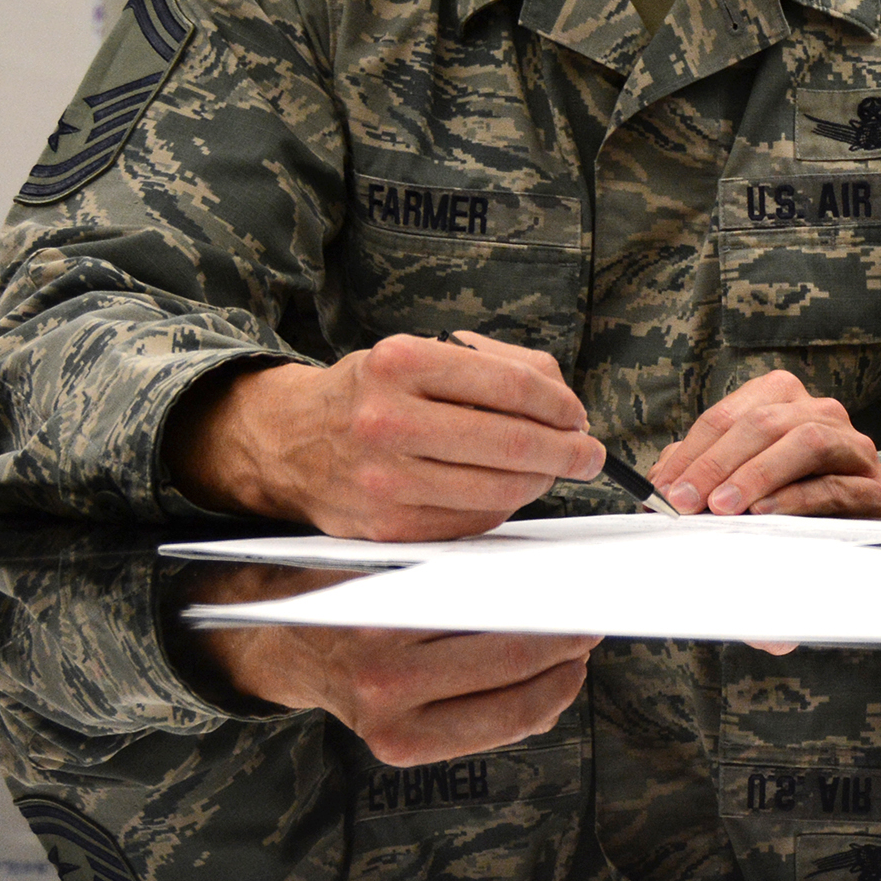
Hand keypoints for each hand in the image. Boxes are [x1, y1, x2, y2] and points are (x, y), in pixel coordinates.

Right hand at [166, 331, 603, 539]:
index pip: (509, 385)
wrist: (292, 443)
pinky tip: (507, 490)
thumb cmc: (374, 393)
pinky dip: (503, 506)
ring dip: (542, 482)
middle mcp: (387, 420)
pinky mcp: (389, 526)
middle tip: (588, 453)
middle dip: (566, 450)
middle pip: (511, 443)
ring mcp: (385, 479)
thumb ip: (499, 367)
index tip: (578, 415)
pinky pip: (474, 520)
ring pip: (499, 488)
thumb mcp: (423, 353)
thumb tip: (566, 407)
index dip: (558, 405)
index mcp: (399, 362)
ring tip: (554, 471)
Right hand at [177, 563, 595, 765]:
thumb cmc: (348, 588)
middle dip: (565, 643)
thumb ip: (460, 571)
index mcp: (380, 623)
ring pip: (507, 709)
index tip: (583, 595)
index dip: (551, 611)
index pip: (493, 618)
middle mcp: (381, 681)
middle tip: (594, 622)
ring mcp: (387, 725)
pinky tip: (550, 687)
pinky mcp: (396, 751)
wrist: (281, 642)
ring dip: (557, 682)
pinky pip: (486, 735)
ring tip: (578, 656)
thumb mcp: (391, 561)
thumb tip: (548, 579)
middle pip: (509, 663)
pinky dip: (529, 710)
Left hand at [649, 369, 880, 519]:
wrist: (861, 505)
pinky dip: (795, 496)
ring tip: (724, 506)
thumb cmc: (793, 482)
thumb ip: (704, 466)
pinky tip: (765, 511)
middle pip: (763, 423)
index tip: (664, 489)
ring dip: (757, 474)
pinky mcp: (873, 485)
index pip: (727, 416)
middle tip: (687, 501)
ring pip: (804, 442)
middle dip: (717, 463)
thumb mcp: (743, 466)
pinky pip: (833, 484)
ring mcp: (851, 443)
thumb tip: (661, 481)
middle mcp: (819, 410)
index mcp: (781, 396)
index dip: (691, 453)